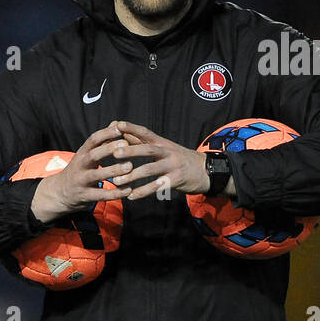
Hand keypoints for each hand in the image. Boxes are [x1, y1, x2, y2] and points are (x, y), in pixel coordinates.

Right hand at [30, 121, 134, 224]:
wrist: (60, 192)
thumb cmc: (80, 169)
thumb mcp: (87, 154)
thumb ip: (103, 140)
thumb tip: (116, 123)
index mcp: (82, 153)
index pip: (92, 140)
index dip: (106, 133)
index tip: (120, 128)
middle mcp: (80, 165)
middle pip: (93, 155)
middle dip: (108, 149)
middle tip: (125, 143)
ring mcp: (81, 181)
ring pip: (96, 175)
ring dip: (113, 170)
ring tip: (130, 166)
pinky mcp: (85, 196)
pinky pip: (100, 195)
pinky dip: (114, 193)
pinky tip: (128, 190)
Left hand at [110, 121, 228, 199]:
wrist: (205, 170)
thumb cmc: (177, 158)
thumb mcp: (163, 147)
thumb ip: (143, 141)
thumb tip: (123, 131)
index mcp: (162, 143)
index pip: (146, 132)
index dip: (132, 128)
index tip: (117, 125)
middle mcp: (168, 152)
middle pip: (148, 150)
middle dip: (131, 151)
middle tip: (114, 153)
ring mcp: (172, 166)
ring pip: (150, 170)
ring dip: (132, 176)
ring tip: (116, 182)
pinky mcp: (176, 181)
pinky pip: (157, 187)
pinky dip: (143, 192)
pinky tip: (130, 196)